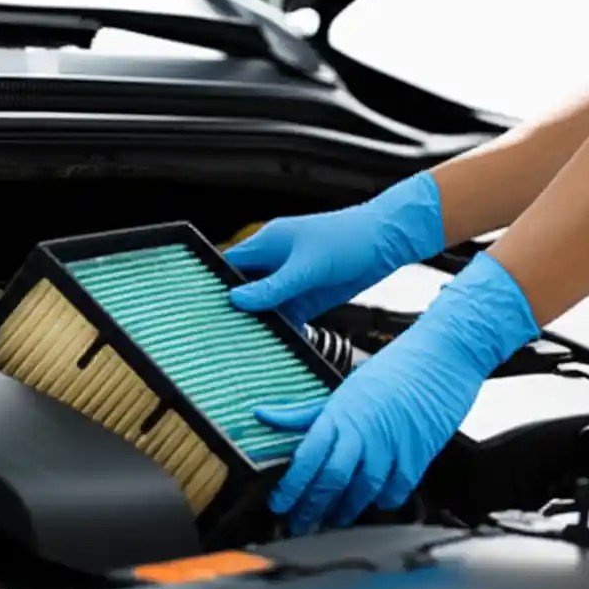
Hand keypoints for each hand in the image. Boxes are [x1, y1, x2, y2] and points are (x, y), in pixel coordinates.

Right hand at [223, 171, 444, 326]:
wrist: (388, 241)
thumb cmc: (347, 240)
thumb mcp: (306, 267)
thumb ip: (273, 287)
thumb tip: (236, 300)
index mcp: (267, 244)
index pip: (229, 265)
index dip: (214, 284)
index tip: (201, 308)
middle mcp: (275, 263)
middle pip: (245, 289)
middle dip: (235, 310)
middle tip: (219, 335)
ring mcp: (292, 281)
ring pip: (266, 307)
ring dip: (260, 324)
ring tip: (243, 348)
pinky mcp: (309, 297)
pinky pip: (288, 317)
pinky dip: (283, 331)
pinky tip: (276, 348)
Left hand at [256, 251, 539, 534]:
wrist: (444, 356)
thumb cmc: (395, 369)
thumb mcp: (344, 389)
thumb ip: (305, 412)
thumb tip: (264, 415)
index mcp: (340, 414)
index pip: (308, 457)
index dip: (291, 486)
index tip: (279, 504)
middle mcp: (363, 433)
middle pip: (331, 480)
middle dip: (312, 508)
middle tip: (299, 524)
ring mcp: (392, 447)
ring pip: (362, 491)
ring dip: (344, 511)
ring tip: (332, 521)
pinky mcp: (418, 457)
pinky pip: (396, 491)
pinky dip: (382, 501)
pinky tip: (373, 503)